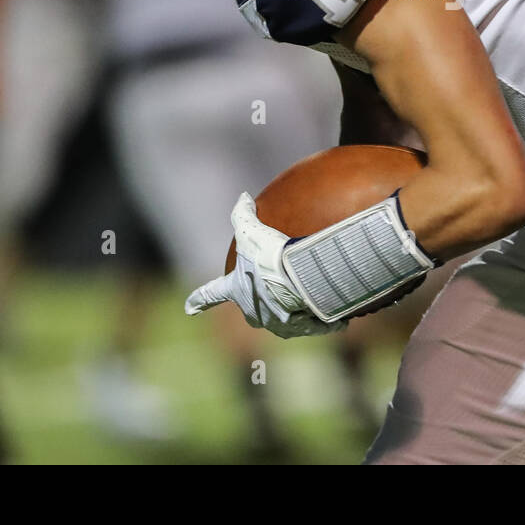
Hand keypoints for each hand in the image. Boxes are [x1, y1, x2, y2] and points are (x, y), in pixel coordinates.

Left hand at [184, 193, 346, 338]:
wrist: (300, 279)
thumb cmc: (269, 256)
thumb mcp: (250, 229)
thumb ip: (242, 213)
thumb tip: (243, 196)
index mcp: (237, 291)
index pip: (212, 293)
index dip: (199, 299)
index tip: (188, 308)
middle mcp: (254, 312)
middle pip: (253, 310)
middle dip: (262, 302)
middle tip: (279, 287)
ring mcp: (278, 323)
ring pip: (288, 316)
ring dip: (298, 307)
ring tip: (314, 294)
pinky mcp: (304, 328)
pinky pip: (315, 323)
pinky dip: (325, 317)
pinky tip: (337, 308)